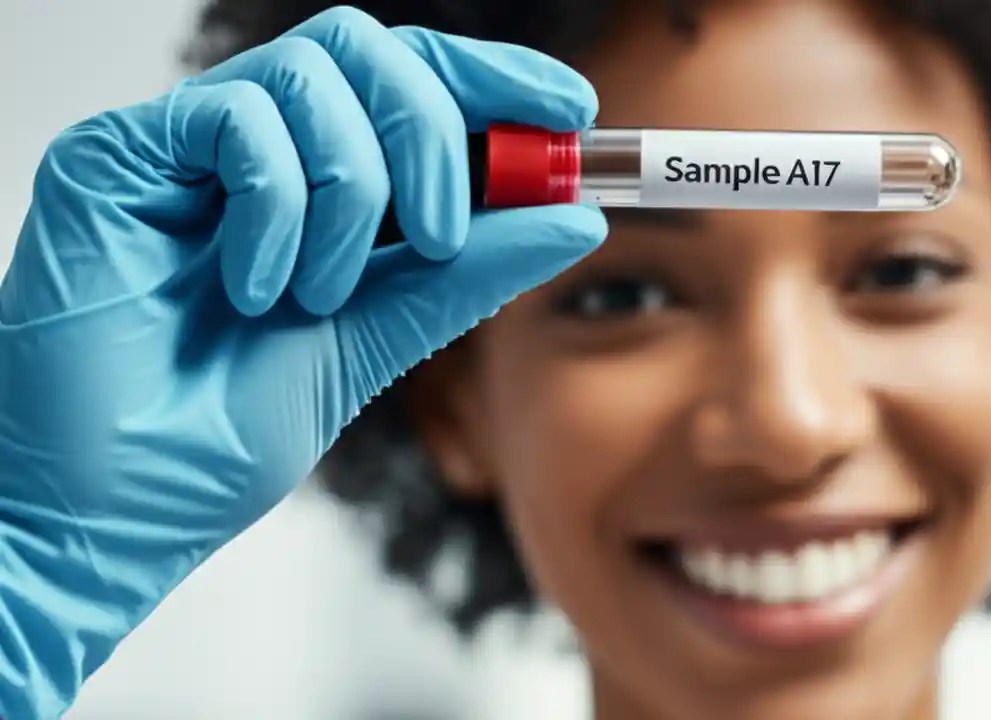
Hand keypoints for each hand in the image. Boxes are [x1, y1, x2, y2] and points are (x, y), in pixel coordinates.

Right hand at [0, 7, 604, 717]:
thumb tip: (573, 215)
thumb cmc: (220, 434)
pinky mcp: (115, 157)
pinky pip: (234, 119)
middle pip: (371, 52)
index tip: (573, 110)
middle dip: (437, 129)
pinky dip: (277, 204)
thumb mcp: (377, 339)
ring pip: (314, 74)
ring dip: (353, 190)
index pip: (412, 86)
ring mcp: (183, 149)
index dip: (495, 81)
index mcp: (312, 187)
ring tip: (321, 293)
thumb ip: (468, 271)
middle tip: (448, 228)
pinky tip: (255, 287)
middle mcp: (250, 152)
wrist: (112, 510)